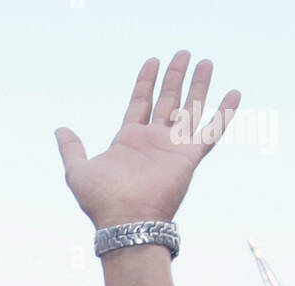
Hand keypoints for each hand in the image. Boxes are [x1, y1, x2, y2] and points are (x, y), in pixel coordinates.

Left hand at [55, 51, 240, 228]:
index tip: (153, 61)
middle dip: (175, 77)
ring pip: (190, 108)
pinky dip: (224, 113)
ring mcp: (172, 148)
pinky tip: (234, 93)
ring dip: (199, 85)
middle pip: (167, 100)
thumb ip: (72, 149)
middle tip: (183, 54)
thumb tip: (60, 129)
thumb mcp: (77, 171)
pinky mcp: (189, 158)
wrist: (125, 222)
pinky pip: (211, 131)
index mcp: (129, 140)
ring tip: (205, 62)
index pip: (140, 102)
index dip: (146, 81)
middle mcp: (153, 141)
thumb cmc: (101, 202)